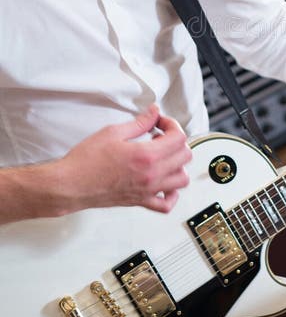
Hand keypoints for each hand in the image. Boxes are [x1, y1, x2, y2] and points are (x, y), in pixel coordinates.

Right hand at [58, 105, 191, 213]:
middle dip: (175, 141)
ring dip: (177, 164)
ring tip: (162, 156)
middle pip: (185, 156)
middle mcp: (151, 175)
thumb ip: (139, 122)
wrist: (70, 185)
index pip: (178, 137)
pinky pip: (166, 204)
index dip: (171, 124)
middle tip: (159, 136)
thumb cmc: (85, 162)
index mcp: (146, 156)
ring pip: (181, 179)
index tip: (159, 122)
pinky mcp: (140, 201)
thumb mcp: (113, 132)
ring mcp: (148, 190)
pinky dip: (171, 194)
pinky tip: (164, 183)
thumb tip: (153, 112)